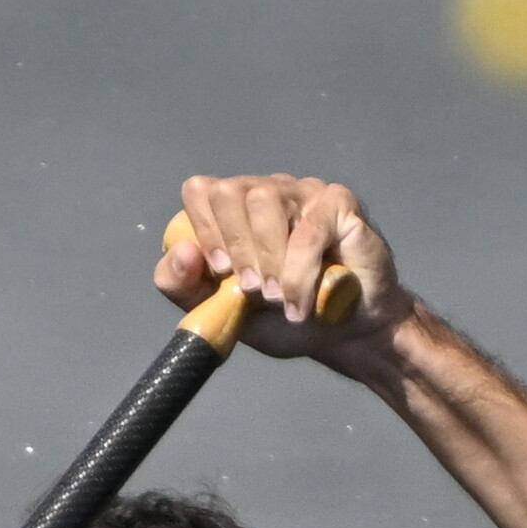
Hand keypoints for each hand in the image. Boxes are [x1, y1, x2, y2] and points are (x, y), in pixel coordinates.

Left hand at [156, 173, 405, 366]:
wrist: (344, 336)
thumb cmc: (283, 319)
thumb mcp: (221, 312)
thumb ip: (186, 286)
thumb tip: (182, 253)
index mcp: (234, 210)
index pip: (200, 191)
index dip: (204, 232)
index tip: (221, 272)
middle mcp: (267, 191)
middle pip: (228, 192)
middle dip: (235, 248)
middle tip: (252, 289)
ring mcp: (304, 193)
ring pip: (265, 201)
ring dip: (267, 261)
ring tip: (278, 298)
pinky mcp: (339, 204)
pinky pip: (308, 231)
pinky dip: (299, 275)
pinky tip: (300, 304)